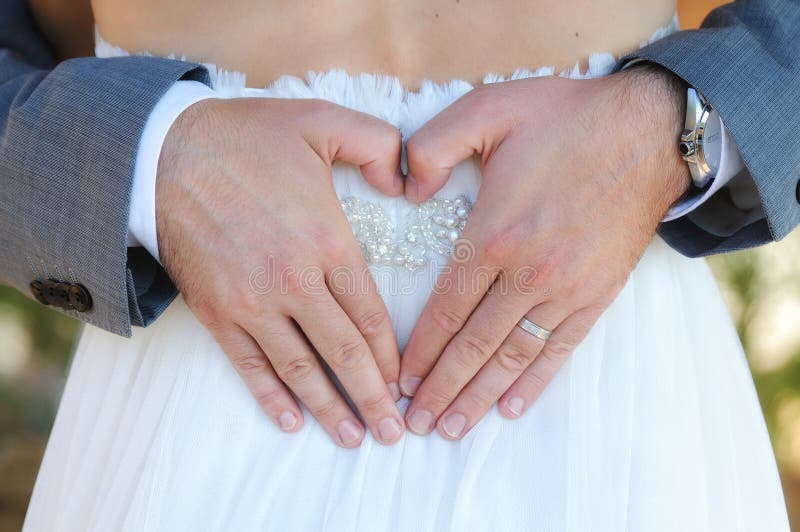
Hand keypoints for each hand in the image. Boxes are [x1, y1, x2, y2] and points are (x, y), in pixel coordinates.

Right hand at [157, 97, 406, 446]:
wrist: (163, 153)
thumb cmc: (247, 138)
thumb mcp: (323, 122)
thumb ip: (379, 146)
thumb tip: (407, 184)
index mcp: (328, 243)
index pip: (371, 316)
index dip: (393, 357)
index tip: (407, 384)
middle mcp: (294, 283)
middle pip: (345, 354)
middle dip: (373, 398)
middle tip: (395, 434)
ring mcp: (252, 303)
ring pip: (301, 369)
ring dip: (330, 409)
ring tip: (354, 439)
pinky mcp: (216, 312)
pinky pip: (249, 364)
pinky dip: (272, 396)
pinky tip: (292, 421)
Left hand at [399, 65, 690, 438]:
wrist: (648, 130)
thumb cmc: (564, 118)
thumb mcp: (486, 109)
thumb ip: (430, 147)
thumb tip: (405, 193)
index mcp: (496, 233)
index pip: (447, 308)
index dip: (420, 349)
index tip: (398, 380)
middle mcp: (530, 272)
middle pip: (475, 344)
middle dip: (441, 388)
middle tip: (414, 423)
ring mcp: (567, 289)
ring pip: (513, 356)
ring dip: (479, 396)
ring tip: (451, 428)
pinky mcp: (597, 295)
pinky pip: (560, 350)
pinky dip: (534, 382)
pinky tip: (510, 407)